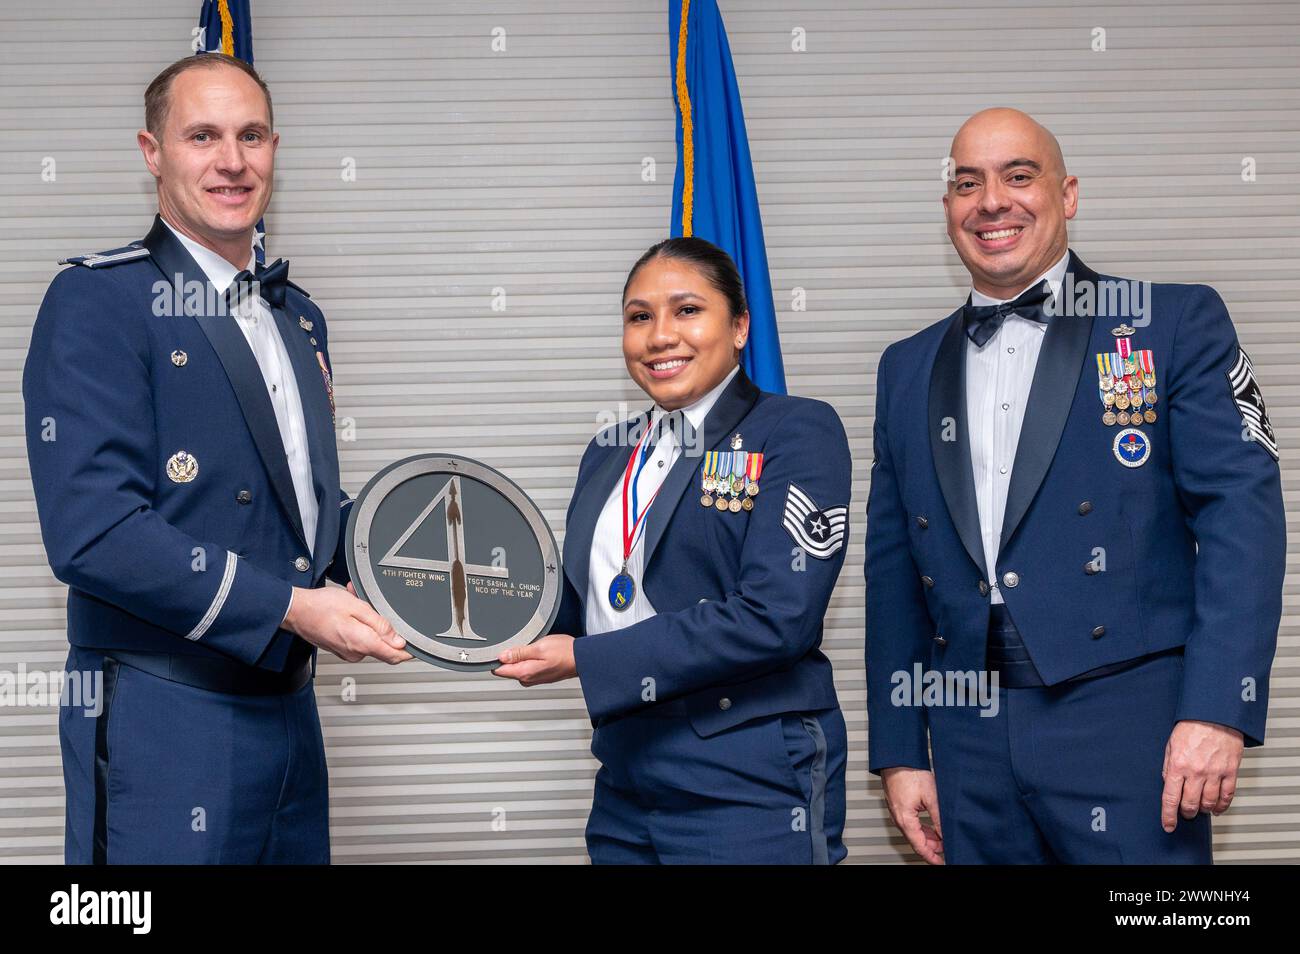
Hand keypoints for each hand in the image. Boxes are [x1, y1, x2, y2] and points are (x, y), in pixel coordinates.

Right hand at [283, 583, 411, 663]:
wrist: (294, 611)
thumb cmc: (320, 607)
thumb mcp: (357, 607)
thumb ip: (380, 625)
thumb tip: (398, 640)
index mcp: (363, 643)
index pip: (395, 656)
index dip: (409, 651)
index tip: (418, 645)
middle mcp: (356, 653)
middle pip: (384, 646)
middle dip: (383, 625)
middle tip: (373, 606)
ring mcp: (347, 652)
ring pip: (370, 638)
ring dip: (368, 621)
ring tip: (356, 602)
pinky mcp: (341, 649)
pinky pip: (358, 638)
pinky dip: (358, 624)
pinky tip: (349, 610)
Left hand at [492, 635, 575, 685]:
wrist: (581, 658)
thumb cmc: (564, 652)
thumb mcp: (539, 647)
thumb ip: (518, 653)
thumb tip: (502, 656)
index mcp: (524, 673)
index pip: (498, 670)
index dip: (496, 658)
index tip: (500, 648)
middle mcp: (527, 679)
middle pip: (507, 668)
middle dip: (509, 655)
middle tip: (521, 643)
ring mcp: (533, 678)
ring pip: (517, 666)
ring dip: (520, 656)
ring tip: (532, 646)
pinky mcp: (539, 675)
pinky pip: (527, 667)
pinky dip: (528, 658)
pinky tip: (538, 651)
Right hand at [880, 766, 943, 864]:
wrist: (897, 758)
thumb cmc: (909, 773)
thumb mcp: (931, 798)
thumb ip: (939, 819)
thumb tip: (945, 834)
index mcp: (905, 820)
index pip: (919, 846)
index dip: (932, 857)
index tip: (940, 862)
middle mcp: (898, 818)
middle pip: (915, 841)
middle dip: (931, 847)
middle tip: (946, 848)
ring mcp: (897, 812)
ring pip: (913, 832)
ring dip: (927, 837)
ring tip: (941, 837)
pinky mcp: (898, 806)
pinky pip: (910, 823)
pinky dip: (921, 828)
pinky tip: (930, 825)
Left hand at [1161, 719, 1243, 830]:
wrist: (1215, 714)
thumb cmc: (1192, 725)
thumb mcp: (1171, 744)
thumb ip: (1168, 765)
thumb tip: (1167, 782)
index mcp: (1178, 765)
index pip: (1170, 798)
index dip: (1168, 815)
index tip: (1168, 825)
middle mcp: (1196, 772)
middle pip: (1190, 804)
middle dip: (1186, 813)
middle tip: (1185, 813)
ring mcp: (1214, 773)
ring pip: (1209, 803)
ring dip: (1203, 810)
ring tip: (1200, 808)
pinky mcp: (1230, 771)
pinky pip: (1227, 795)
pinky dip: (1222, 805)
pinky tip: (1217, 808)